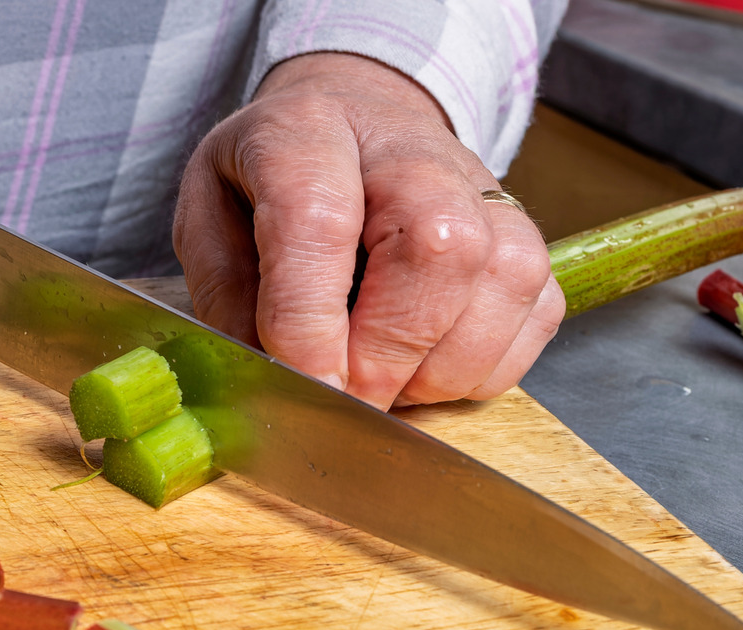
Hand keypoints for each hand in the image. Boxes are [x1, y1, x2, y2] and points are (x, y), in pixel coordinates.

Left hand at [173, 53, 563, 408]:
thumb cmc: (270, 179)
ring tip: (379, 379)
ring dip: (437, 368)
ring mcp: (484, 188)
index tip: (302, 384)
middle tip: (343, 396)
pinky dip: (481, 368)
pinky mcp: (528, 233)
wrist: (349, 120)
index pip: (318, 222)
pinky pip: (534, 315)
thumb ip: (227, 296)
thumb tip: (269, 377)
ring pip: (502, 283)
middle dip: (386, 354)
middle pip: (439, 247)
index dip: (309, 320)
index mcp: (306, 130)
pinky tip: (425, 364)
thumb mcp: (208, 218)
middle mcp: (410, 148)